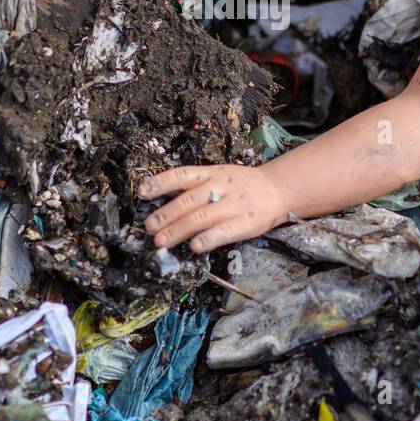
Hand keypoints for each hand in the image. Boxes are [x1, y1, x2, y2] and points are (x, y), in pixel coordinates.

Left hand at [139, 164, 287, 252]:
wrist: (277, 190)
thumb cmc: (241, 184)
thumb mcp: (218, 175)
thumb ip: (194, 186)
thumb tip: (162, 198)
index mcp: (211, 173)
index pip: (181, 175)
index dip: (160, 183)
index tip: (142, 192)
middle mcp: (220, 187)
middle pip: (187, 202)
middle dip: (165, 215)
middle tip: (149, 228)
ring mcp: (232, 205)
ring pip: (200, 218)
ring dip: (177, 231)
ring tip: (161, 242)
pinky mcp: (244, 223)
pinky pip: (222, 232)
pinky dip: (206, 240)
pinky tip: (194, 247)